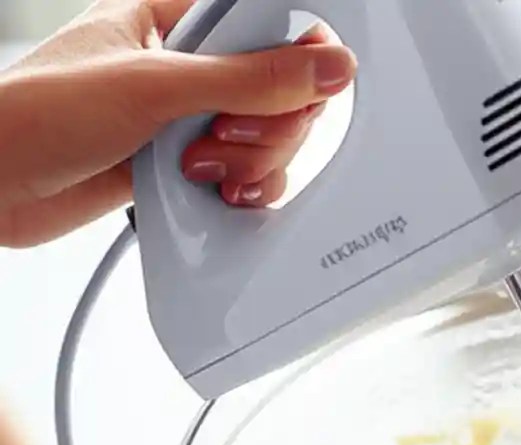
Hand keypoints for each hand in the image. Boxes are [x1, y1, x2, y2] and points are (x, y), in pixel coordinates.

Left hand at [0, 0, 357, 247]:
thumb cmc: (34, 116)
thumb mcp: (155, 87)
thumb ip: (250, 78)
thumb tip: (326, 66)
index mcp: (173, 16)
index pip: (268, 19)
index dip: (298, 53)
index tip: (301, 85)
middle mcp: (186, 64)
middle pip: (280, 86)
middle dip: (266, 123)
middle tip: (223, 133)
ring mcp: (187, 116)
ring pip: (268, 136)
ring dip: (249, 161)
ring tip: (199, 166)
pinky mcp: (184, 163)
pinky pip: (245, 174)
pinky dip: (241, 189)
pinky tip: (211, 191)